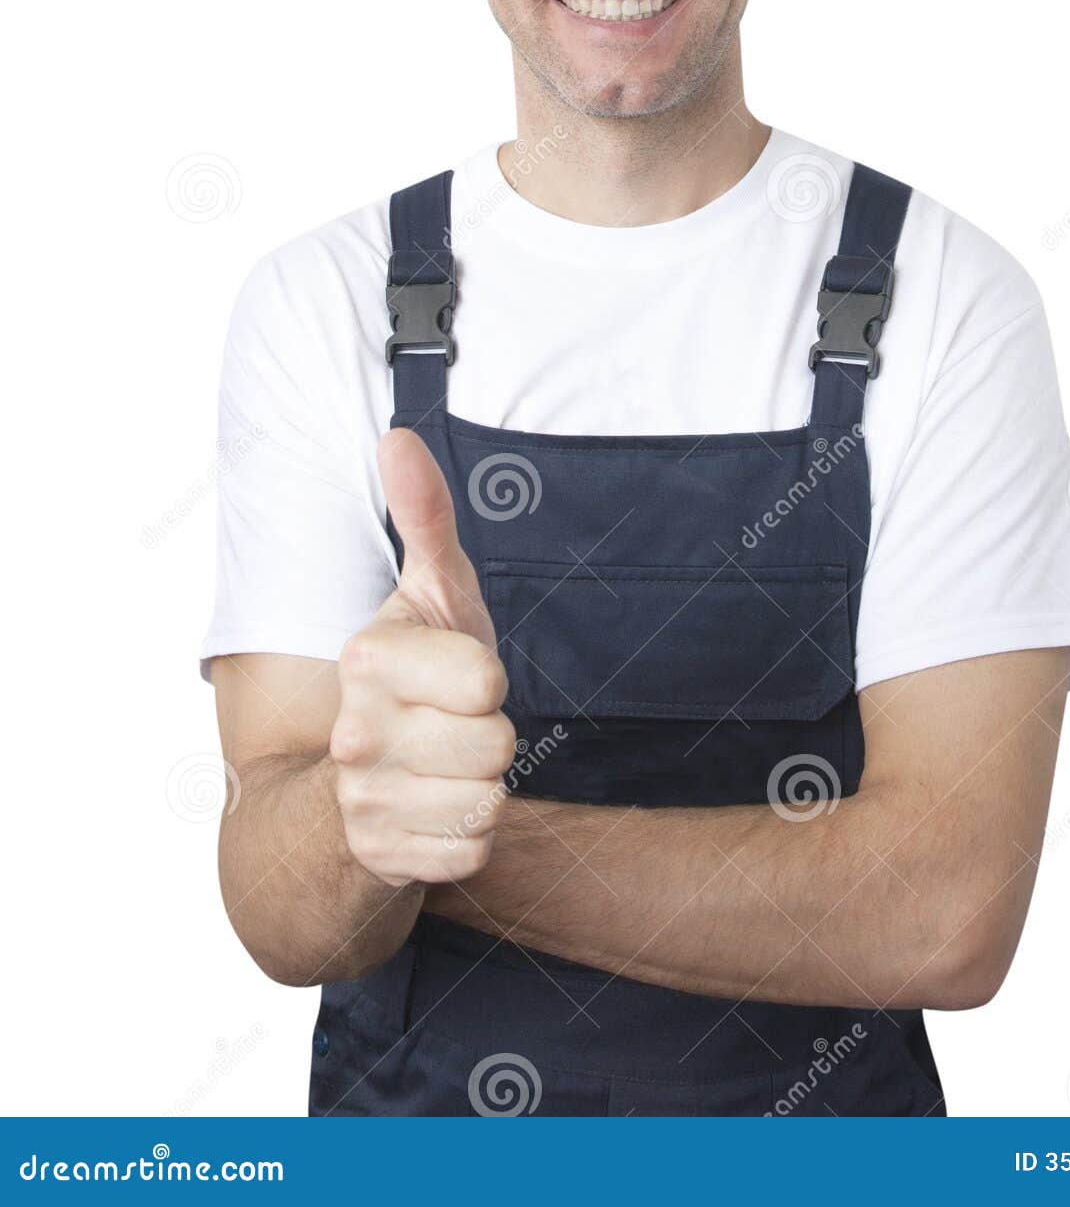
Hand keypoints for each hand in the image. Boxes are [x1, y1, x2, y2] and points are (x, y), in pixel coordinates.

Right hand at [330, 429, 514, 886]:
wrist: (349, 787)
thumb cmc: (415, 675)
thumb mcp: (432, 593)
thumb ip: (425, 516)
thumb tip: (398, 436)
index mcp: (366, 659)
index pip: (485, 680)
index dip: (486, 680)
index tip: (453, 676)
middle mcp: (354, 733)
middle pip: (495, 745)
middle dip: (489, 736)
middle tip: (451, 725)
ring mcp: (364, 801)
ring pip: (488, 800)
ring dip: (481, 785)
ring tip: (443, 766)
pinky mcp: (383, 858)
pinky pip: (473, 849)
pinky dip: (466, 835)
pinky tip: (433, 812)